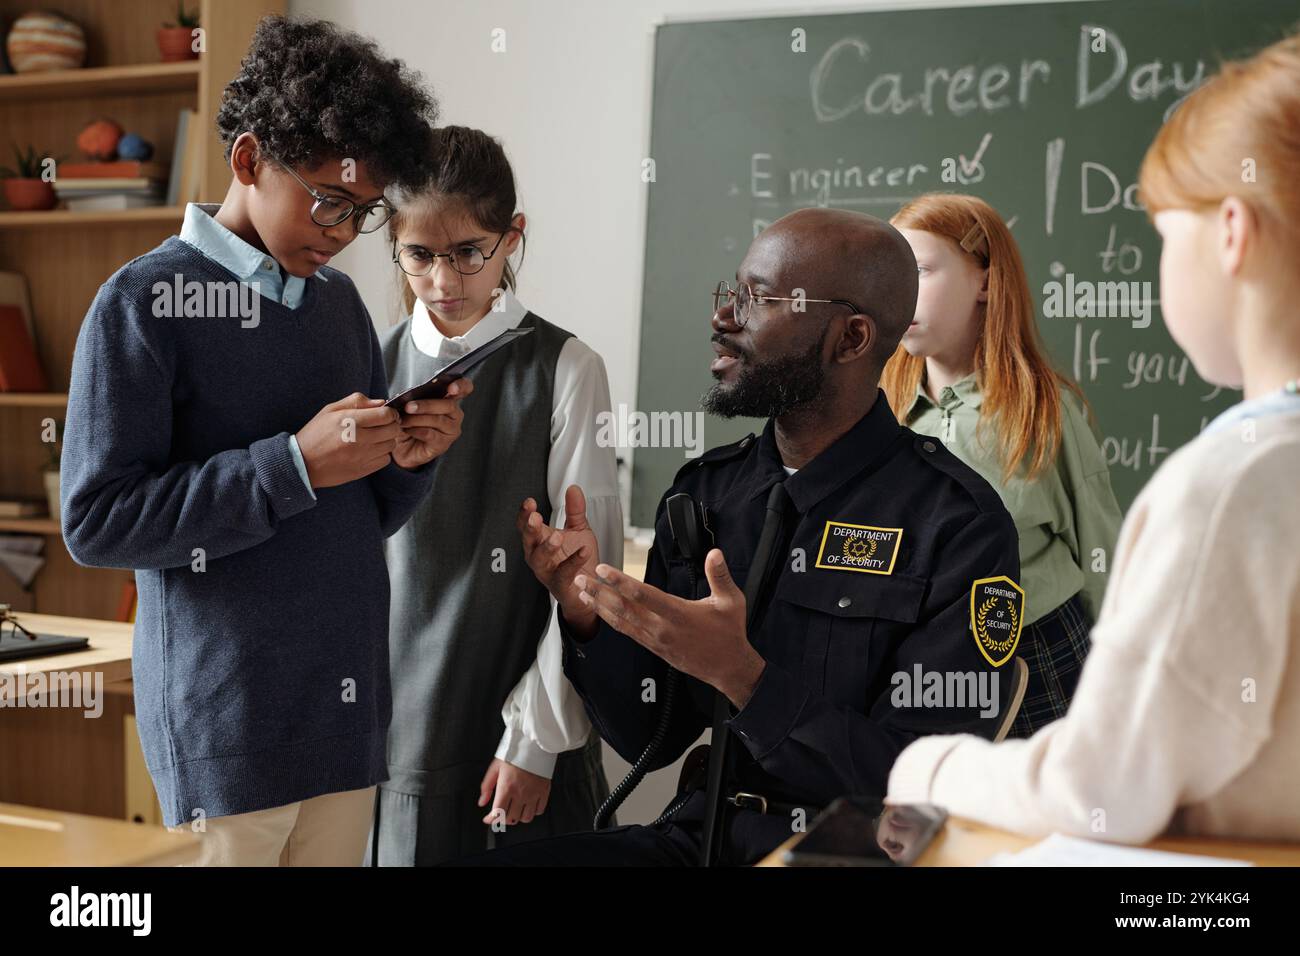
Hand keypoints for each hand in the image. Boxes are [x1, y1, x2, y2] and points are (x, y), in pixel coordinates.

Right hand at [295, 392, 401, 488]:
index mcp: (349, 421)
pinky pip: (385, 460)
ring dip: (387, 439)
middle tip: (383, 424)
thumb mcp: (330, 410)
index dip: (390, 412)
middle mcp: (358, 439)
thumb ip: (356, 402)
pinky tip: (370, 450)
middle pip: (392, 429)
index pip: (385, 414)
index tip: (386, 413)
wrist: (302, 463)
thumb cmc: (316, 434)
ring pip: (391, 445)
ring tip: (374, 438)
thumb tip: (381, 402)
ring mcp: (362, 456)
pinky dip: (382, 454)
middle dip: (392, 424)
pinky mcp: (363, 470)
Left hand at [393, 378, 472, 468]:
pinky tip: (407, 430)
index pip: (464, 388)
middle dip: (427, 405)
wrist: (399, 448)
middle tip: (409, 406)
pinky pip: (431, 435)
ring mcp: (451, 430)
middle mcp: (454, 414)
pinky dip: (417, 430)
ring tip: (404, 420)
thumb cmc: (406, 424)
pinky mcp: (443, 444)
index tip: (452, 388)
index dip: (461, 386)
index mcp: (448, 399)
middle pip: (449, 405)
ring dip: (418, 419)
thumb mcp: (407, 407)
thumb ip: (411, 399)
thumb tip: (406, 396)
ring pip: (439, 420)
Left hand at [479, 758, 549, 825]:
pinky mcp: (544, 791)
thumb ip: (487, 787)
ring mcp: (533, 794)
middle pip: (511, 818)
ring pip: (526, 818)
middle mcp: (520, 793)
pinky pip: (539, 811)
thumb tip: (482, 802)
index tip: (488, 818)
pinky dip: (533, 812)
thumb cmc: (514, 752)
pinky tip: (528, 805)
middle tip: (501, 812)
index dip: (491, 820)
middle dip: (503, 818)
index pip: (497, 813)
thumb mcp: (495, 767)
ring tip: (514, 810)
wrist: (533, 744)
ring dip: (518, 817)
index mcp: (506, 787)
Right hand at [517, 485, 599, 638]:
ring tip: (557, 537)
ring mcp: (547, 572)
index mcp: (540, 541)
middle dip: (529, 528)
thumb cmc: (578, 560)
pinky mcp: (561, 585)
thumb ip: (575, 510)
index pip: (526, 525)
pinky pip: (564, 574)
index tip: (529, 502)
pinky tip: (583, 551)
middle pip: (528, 541)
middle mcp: (538, 556)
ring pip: (539, 560)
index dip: (525, 514)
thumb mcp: (579, 530)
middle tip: (535, 517)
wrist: (589, 589)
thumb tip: (573, 488)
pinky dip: (573, 562)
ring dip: (546, 547)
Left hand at [574, 548, 765, 707]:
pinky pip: (627, 631)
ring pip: (621, 621)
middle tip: (579, 578)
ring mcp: (655, 640)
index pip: (644, 595)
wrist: (728, 667)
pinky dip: (610, 619)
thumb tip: (715, 553)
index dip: (620, 581)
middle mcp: (662, 628)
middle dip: (599, 592)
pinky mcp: (653, 647)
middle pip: (624, 608)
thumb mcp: (731, 601)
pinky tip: (600, 610)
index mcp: (679, 615)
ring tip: (581, 592)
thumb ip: (720, 575)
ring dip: (599, 605)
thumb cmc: (729, 633)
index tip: (603, 569)